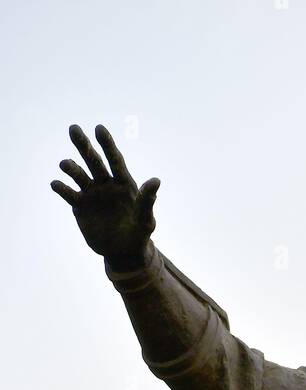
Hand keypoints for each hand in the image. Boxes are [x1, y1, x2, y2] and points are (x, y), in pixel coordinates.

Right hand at [50, 124, 159, 269]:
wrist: (122, 251)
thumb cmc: (138, 233)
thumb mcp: (145, 218)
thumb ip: (147, 200)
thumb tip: (156, 180)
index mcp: (123, 182)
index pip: (115, 160)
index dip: (107, 144)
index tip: (99, 128)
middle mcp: (105, 183)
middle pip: (93, 161)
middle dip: (84, 145)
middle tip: (73, 128)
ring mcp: (91, 194)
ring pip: (79, 175)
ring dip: (71, 168)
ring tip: (64, 164)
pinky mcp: (80, 207)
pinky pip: (69, 195)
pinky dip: (62, 189)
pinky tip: (55, 184)